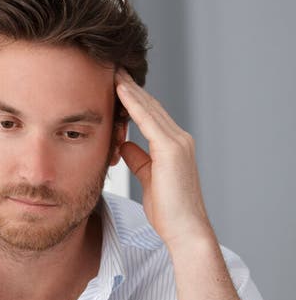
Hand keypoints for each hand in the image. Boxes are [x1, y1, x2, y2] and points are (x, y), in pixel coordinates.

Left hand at [115, 69, 213, 250]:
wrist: (186, 230)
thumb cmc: (169, 212)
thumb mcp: (148, 180)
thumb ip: (138, 159)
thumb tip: (124, 145)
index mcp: (175, 147)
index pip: (153, 117)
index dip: (135, 100)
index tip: (117, 86)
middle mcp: (180, 140)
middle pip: (152, 107)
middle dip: (132, 88)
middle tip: (113, 69)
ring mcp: (178, 143)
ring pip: (150, 108)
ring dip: (131, 90)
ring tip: (113, 73)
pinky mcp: (172, 150)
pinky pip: (149, 120)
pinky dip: (134, 104)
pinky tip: (120, 91)